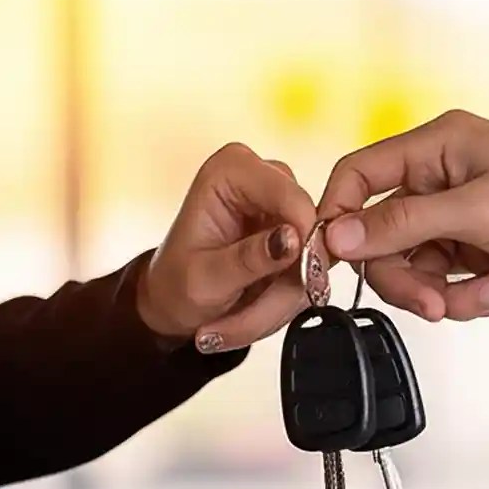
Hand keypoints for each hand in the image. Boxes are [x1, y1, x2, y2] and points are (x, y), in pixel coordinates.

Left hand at [137, 142, 316, 352]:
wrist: (173, 302)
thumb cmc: (176, 284)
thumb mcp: (206, 279)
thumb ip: (250, 258)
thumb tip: (293, 238)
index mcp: (229, 172)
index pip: (291, 195)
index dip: (302, 239)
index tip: (296, 278)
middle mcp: (259, 179)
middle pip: (308, 226)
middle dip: (291, 279)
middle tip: (259, 315)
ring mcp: (278, 205)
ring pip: (316, 252)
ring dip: (290, 293)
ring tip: (251, 316)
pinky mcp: (292, 231)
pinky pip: (313, 264)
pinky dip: (292, 294)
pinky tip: (264, 304)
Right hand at [317, 110, 488, 320]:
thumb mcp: (481, 212)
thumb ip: (404, 225)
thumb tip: (337, 236)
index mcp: (439, 146)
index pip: (359, 175)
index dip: (339, 217)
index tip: (330, 261)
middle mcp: (444, 179)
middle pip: (381, 236)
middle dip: (403, 275)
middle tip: (431, 303)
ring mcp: (463, 220)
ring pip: (414, 268)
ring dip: (443, 293)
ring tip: (486, 296)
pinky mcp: (482, 254)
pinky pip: (447, 286)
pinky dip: (470, 298)